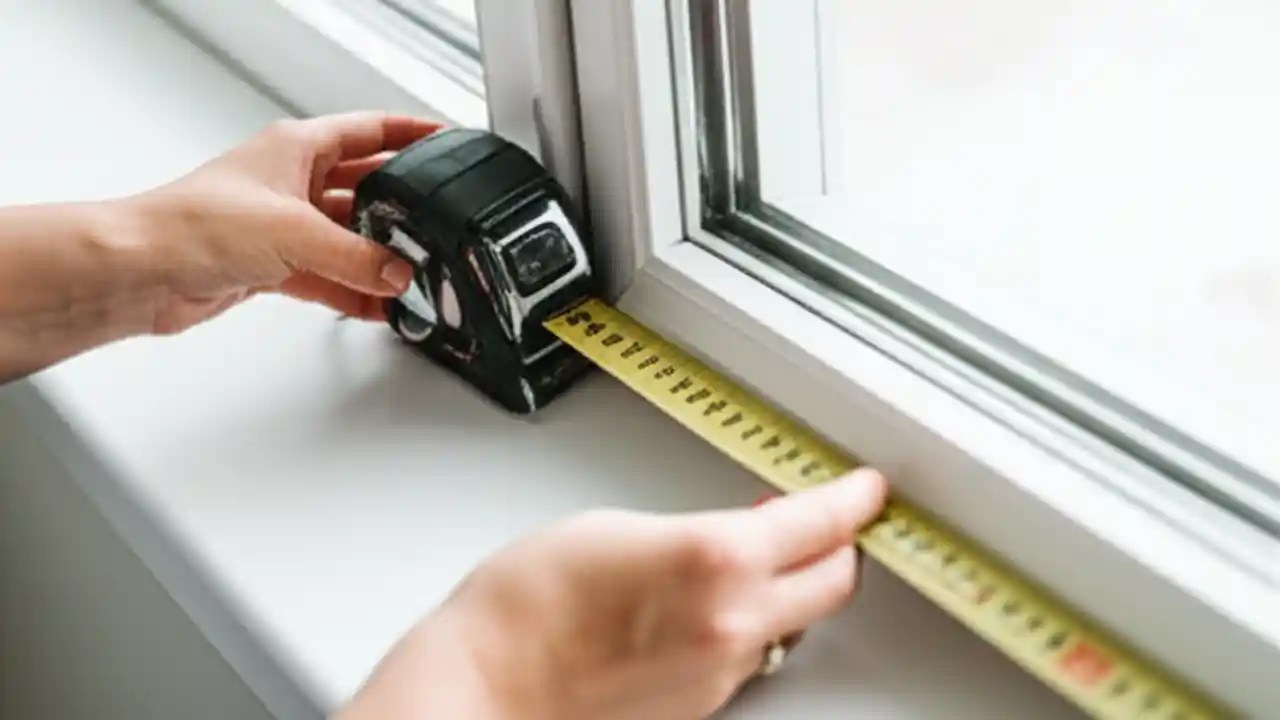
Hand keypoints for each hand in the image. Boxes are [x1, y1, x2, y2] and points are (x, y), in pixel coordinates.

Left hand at [127, 112, 441, 332]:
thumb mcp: (293, 232)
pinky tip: (379, 305)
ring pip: (348, 238)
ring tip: (414, 274)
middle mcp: (291, 182)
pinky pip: (329, 276)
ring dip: (377, 258)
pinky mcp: (272, 266)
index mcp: (296, 148)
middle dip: (401, 207)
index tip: (448, 144)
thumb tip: (398, 272)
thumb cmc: (191, 225)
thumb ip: (354, 256)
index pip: (370, 130)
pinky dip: (354, 290)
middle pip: (364, 188)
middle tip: (438, 223)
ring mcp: (282, 225)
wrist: (140, 272)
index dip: (412, 134)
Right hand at [337, 469, 887, 719]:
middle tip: (825, 520)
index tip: (865, 490)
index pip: (822, 522)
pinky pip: (751, 655)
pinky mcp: (703, 706)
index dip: (852, 498)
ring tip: (752, 561)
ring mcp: (722, 672)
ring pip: (795, 623)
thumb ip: (697, 528)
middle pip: (835, 581)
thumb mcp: (617, 526)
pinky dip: (747, 626)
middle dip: (839, 546)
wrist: (485, 684)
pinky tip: (707, 607)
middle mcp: (733, 623)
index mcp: (715, 561)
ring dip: (790, 589)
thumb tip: (737, 530)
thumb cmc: (526, 603)